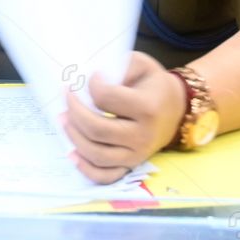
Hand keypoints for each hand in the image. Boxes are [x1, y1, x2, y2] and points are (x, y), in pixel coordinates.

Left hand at [61, 52, 186, 183]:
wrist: (176, 108)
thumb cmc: (154, 84)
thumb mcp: (142, 64)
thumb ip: (120, 66)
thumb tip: (94, 79)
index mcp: (147, 108)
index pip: (105, 98)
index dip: (92, 85)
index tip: (92, 77)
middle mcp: (142, 135)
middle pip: (96, 129)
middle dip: (74, 112)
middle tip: (67, 96)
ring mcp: (137, 154)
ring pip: (96, 154)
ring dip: (73, 137)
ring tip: (64, 119)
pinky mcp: (131, 166)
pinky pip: (105, 176)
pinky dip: (85, 168)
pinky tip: (72, 153)